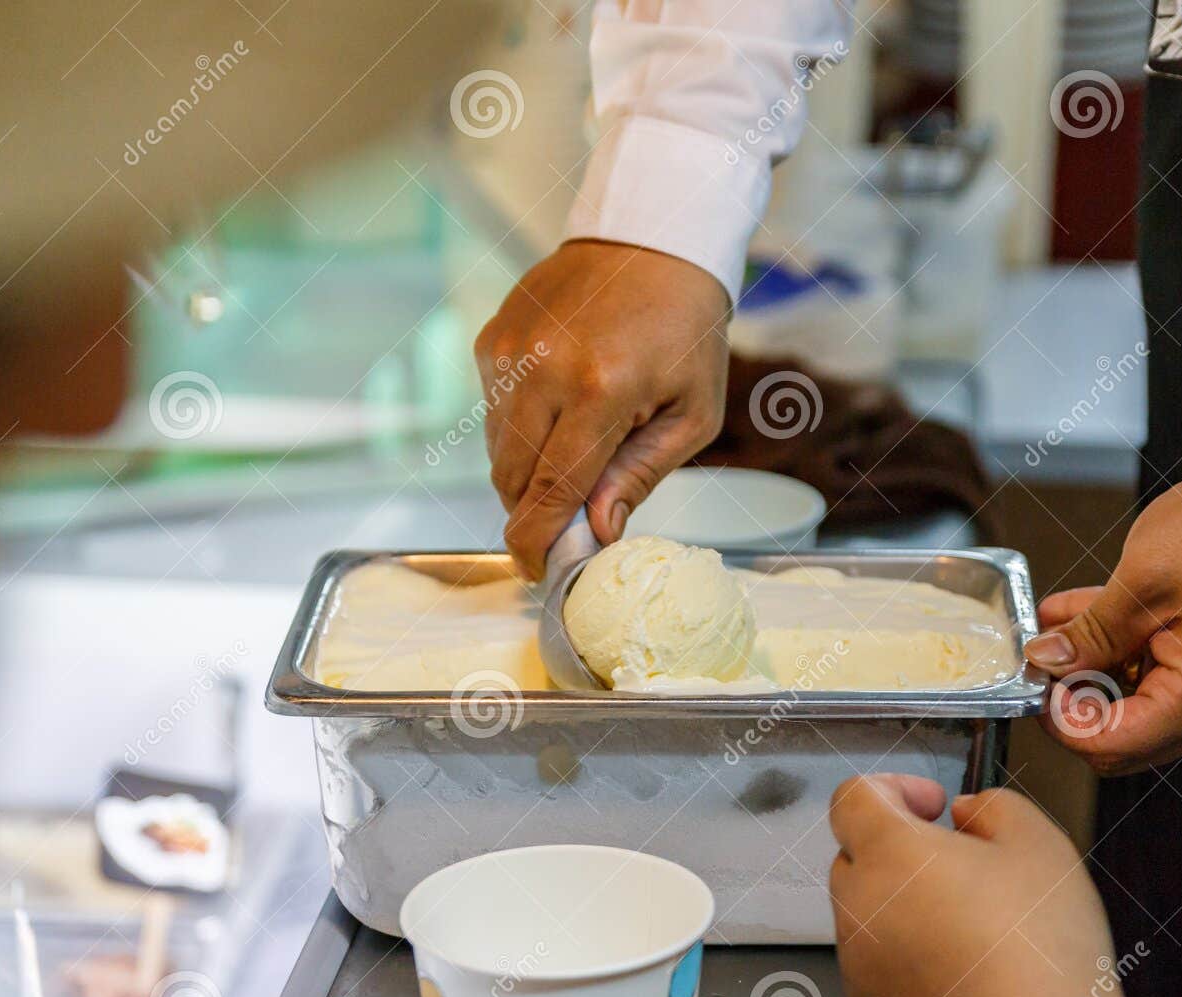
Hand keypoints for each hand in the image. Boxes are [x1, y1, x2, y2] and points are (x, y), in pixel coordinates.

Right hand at [474, 240, 728, 577]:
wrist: (652, 240)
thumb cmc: (684, 331)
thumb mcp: (691, 413)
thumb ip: (639, 476)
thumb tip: (596, 532)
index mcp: (601, 391)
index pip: (551, 491)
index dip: (536, 542)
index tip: (536, 571)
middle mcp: (543, 369)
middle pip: (512, 478)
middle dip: (534, 508)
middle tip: (571, 508)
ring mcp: (510, 350)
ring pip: (495, 448)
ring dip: (527, 467)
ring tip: (575, 441)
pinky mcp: (492, 338)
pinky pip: (490, 410)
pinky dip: (518, 425)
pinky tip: (559, 402)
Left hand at [829, 776, 1153, 996]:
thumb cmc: (1040, 957)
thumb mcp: (1040, 843)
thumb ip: (993, 806)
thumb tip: (969, 814)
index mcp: (889, 854)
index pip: (851, 797)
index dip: (894, 788)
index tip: (931, 803)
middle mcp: (859, 909)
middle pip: (858, 857)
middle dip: (902, 852)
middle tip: (963, 866)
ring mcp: (859, 969)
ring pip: (870, 918)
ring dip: (907, 910)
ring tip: (977, 928)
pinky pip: (882, 971)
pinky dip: (913, 963)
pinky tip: (970, 975)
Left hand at [1026, 466, 1181, 774]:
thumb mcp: (1145, 580)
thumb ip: (1092, 631)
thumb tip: (1045, 660)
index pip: (1109, 745)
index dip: (1060, 717)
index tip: (1034, 676)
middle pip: (1116, 738)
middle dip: (1068, 698)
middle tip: (1039, 654)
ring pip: (1124, 706)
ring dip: (1082, 670)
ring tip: (1049, 627)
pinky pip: (1144, 675)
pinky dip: (1107, 652)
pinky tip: (1072, 616)